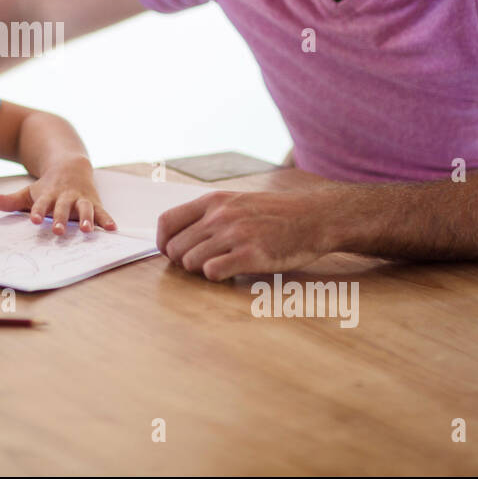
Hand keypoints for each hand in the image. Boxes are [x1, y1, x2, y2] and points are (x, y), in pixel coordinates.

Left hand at [0, 158, 117, 233]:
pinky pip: (101, 211)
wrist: (70, 165)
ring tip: (87, 230)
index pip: (40, 204)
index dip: (37, 211)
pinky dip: (107, 219)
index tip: (34, 220)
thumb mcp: (30, 192)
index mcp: (48, 195)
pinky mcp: (93, 202)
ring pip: (84, 209)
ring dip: (86, 218)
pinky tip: (112, 228)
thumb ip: (11, 200)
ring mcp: (80, 199)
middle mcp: (65, 197)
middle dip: (60, 218)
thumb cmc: (48, 186)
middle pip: (62, 208)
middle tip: (57, 231)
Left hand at [156, 189, 334, 280]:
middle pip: (175, 248)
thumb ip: (207, 215)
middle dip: (183, 261)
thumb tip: (175, 237)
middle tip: (203, 263)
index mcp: (213, 201)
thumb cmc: (274, 213)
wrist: (314, 217)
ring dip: (200, 271)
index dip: (163, 243)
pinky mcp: (250, 255)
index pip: (166, 222)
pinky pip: (212, 272)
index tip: (172, 253)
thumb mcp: (236, 202)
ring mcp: (234, 234)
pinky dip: (216, 277)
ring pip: (190, 263)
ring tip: (221, 265)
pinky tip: (232, 271)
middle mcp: (220, 216)